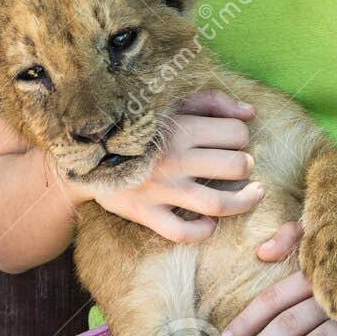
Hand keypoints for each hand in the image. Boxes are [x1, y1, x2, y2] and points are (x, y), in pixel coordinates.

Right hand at [63, 88, 264, 241]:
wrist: (84, 152)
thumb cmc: (135, 125)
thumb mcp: (169, 104)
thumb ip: (212, 103)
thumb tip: (250, 114)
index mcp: (180, 128)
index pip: (236, 133)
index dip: (239, 136)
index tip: (229, 140)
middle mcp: (174, 160)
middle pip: (236, 166)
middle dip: (245, 166)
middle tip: (240, 166)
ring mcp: (161, 190)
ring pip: (219, 204)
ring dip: (244, 202)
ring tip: (253, 196)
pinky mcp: (146, 213)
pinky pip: (182, 232)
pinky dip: (202, 232)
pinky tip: (209, 224)